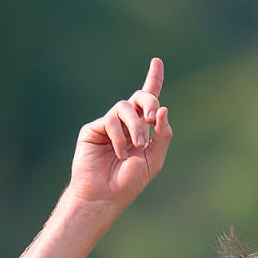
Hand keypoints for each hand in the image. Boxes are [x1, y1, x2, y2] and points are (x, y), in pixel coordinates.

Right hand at [69, 59, 171, 213]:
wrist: (104, 195)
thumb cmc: (129, 182)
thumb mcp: (154, 160)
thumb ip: (162, 135)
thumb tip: (163, 108)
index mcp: (141, 130)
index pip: (148, 101)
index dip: (153, 79)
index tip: (156, 61)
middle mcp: (125, 123)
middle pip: (139, 97)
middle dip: (148, 101)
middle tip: (151, 117)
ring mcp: (109, 124)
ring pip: (125, 107)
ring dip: (135, 126)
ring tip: (136, 146)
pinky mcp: (94, 128)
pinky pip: (111, 120)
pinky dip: (119, 137)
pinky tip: (119, 152)